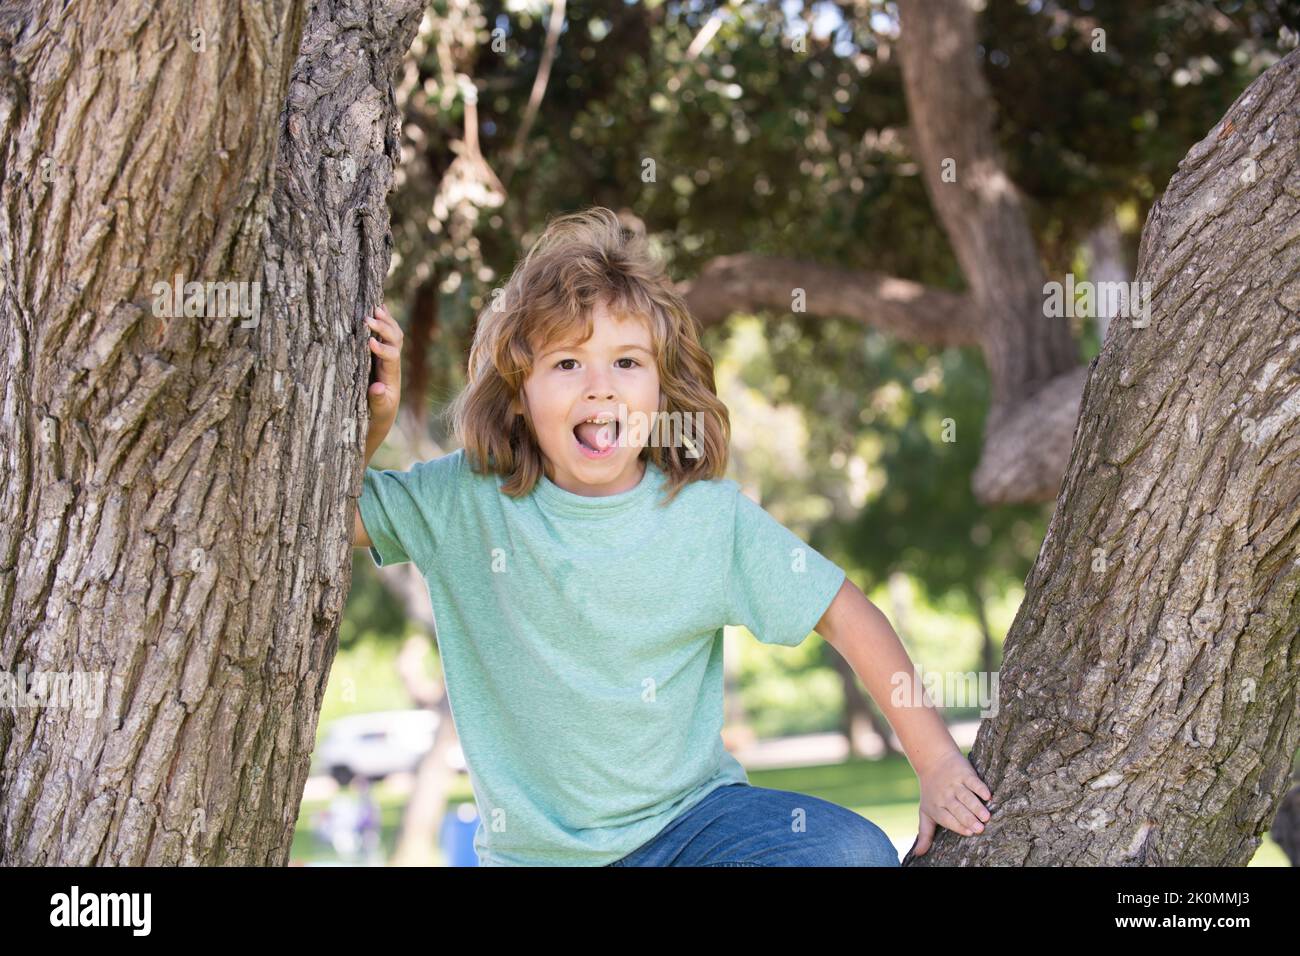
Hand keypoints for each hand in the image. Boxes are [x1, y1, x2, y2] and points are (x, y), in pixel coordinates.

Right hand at [365, 303, 402, 433]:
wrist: (383, 413)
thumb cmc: (379, 412)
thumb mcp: (378, 410)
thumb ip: (378, 399)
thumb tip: (377, 388)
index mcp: (392, 375)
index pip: (391, 357)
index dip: (383, 349)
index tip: (370, 342)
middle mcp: (393, 362)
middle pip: (395, 340)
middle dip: (384, 329)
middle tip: (369, 318)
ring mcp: (388, 355)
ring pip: (393, 334)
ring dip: (386, 320)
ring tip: (375, 307)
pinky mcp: (381, 352)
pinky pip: (387, 333)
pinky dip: (385, 319)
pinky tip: (379, 304)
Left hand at [913, 749, 991, 855]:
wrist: (933, 760)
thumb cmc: (931, 791)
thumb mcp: (925, 812)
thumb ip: (925, 833)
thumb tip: (918, 854)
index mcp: (936, 807)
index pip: (947, 819)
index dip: (958, 825)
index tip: (969, 833)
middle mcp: (945, 796)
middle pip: (958, 809)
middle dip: (969, 819)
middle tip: (980, 828)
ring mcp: (954, 784)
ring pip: (966, 797)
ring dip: (976, 806)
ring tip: (986, 816)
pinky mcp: (963, 773)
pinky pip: (973, 782)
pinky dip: (980, 788)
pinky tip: (988, 795)